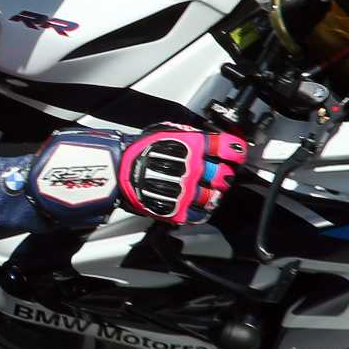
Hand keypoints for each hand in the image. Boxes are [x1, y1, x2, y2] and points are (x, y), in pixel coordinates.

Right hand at [27, 126, 247, 226]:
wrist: (111, 173)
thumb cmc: (132, 151)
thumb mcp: (162, 133)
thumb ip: (186, 137)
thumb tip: (205, 137)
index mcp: (190, 146)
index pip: (228, 146)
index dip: (236, 150)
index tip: (238, 152)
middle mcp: (192, 168)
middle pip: (224, 175)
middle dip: (224, 175)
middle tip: (221, 174)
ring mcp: (185, 191)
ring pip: (213, 197)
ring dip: (213, 195)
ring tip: (206, 192)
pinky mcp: (175, 210)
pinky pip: (196, 215)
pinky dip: (198, 212)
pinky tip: (194, 207)